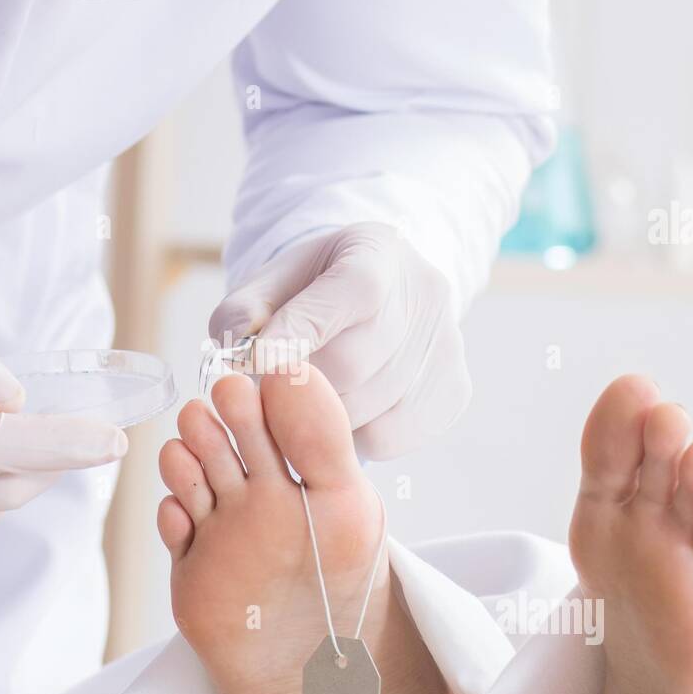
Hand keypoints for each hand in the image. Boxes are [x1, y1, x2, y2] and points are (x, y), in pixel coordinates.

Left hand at [210, 223, 471, 459]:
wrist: (382, 291)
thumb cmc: (317, 288)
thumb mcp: (277, 279)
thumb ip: (245, 309)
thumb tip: (238, 355)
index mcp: (380, 255)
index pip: (350, 292)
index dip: (300, 331)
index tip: (255, 361)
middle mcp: (427, 298)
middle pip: (354, 365)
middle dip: (300, 385)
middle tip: (271, 387)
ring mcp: (447, 348)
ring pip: (368, 410)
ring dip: (321, 416)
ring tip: (307, 396)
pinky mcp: (454, 392)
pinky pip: (388, 438)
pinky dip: (353, 436)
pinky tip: (343, 409)